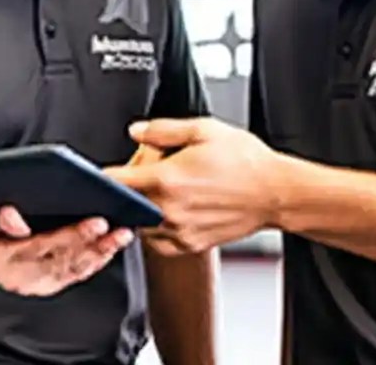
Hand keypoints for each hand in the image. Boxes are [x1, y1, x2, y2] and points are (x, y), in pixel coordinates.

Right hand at [0, 206, 133, 296]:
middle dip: (77, 240)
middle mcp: (19, 276)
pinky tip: (115, 242)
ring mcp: (39, 282)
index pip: (12, 246)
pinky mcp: (55, 282)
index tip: (42, 218)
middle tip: (99, 223)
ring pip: (73, 267)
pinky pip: (81, 272)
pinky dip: (100, 258)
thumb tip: (7, 216)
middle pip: (52, 257)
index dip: (26, 233)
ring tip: (119, 233)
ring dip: (98, 251)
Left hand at [105, 117, 281, 255]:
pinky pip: (158, 240)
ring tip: (169, 188)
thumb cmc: (244, 161)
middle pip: (125, 203)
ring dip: (142, 207)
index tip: (100, 172)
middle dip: (129, 186)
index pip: (115, 182)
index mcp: (167, 180)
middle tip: (154, 169)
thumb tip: (135, 132)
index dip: (103, 176)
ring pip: (140, 223)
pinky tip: (174, 207)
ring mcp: (178, 231)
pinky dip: (157, 226)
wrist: (275, 192)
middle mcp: (168, 210)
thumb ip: (162, 130)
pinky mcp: (189, 245)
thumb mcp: (203, 129)